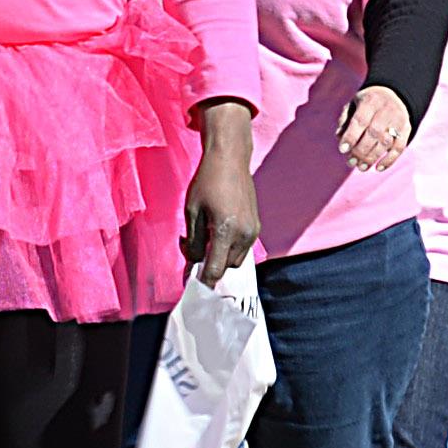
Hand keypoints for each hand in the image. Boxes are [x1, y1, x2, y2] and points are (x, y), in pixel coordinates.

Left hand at [181, 103, 260, 281]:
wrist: (230, 159)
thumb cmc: (207, 181)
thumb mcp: (192, 211)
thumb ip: (194, 240)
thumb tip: (194, 261)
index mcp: (226, 230)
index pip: (215, 268)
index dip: (204, 281)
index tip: (195, 288)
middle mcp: (244, 234)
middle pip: (226, 266)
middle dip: (210, 264)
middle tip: (191, 247)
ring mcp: (253, 230)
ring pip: (236, 259)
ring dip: (220, 256)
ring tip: (206, 236)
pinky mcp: (256, 226)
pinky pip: (242, 247)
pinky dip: (229, 246)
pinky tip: (217, 229)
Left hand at [334, 86, 414, 170]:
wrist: (395, 94)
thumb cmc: (368, 103)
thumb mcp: (354, 104)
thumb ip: (345, 119)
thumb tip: (339, 136)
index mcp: (371, 101)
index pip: (360, 120)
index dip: (351, 136)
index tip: (343, 150)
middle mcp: (386, 110)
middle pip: (373, 133)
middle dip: (361, 151)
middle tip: (351, 162)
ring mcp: (398, 120)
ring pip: (386, 142)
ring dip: (373, 158)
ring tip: (361, 167)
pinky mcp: (406, 129)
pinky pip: (399, 147)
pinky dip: (389, 160)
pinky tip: (378, 168)